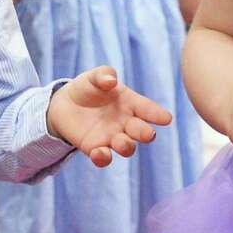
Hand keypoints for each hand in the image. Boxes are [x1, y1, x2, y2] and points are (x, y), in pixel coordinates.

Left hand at [47, 67, 171, 166]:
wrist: (65, 104)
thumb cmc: (88, 88)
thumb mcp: (94, 77)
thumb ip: (104, 75)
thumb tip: (111, 80)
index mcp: (131, 103)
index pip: (147, 109)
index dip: (157, 114)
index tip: (167, 119)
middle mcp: (126, 123)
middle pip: (141, 131)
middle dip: (146, 133)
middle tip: (149, 134)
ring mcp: (112, 138)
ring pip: (126, 147)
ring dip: (127, 147)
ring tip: (122, 143)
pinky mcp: (95, 149)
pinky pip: (104, 157)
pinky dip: (103, 157)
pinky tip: (99, 153)